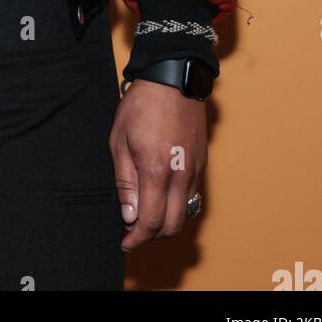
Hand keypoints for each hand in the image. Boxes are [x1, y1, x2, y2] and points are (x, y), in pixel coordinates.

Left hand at [109, 78, 205, 250]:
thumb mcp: (119, 140)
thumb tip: (129, 216)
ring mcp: (195, 171)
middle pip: (172, 226)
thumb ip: (125, 182)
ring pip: (185, 214)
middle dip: (151, 235)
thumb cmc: (141, 106)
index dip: (137, 238)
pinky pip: (193, 198)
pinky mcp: (203, 164)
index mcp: (156, 170)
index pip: (151, 221)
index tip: (125, 242)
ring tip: (146, 213)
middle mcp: (181, 176)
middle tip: (133, 229)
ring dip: (166, 222)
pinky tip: (162, 197)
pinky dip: (178, 207)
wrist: (173, 79)